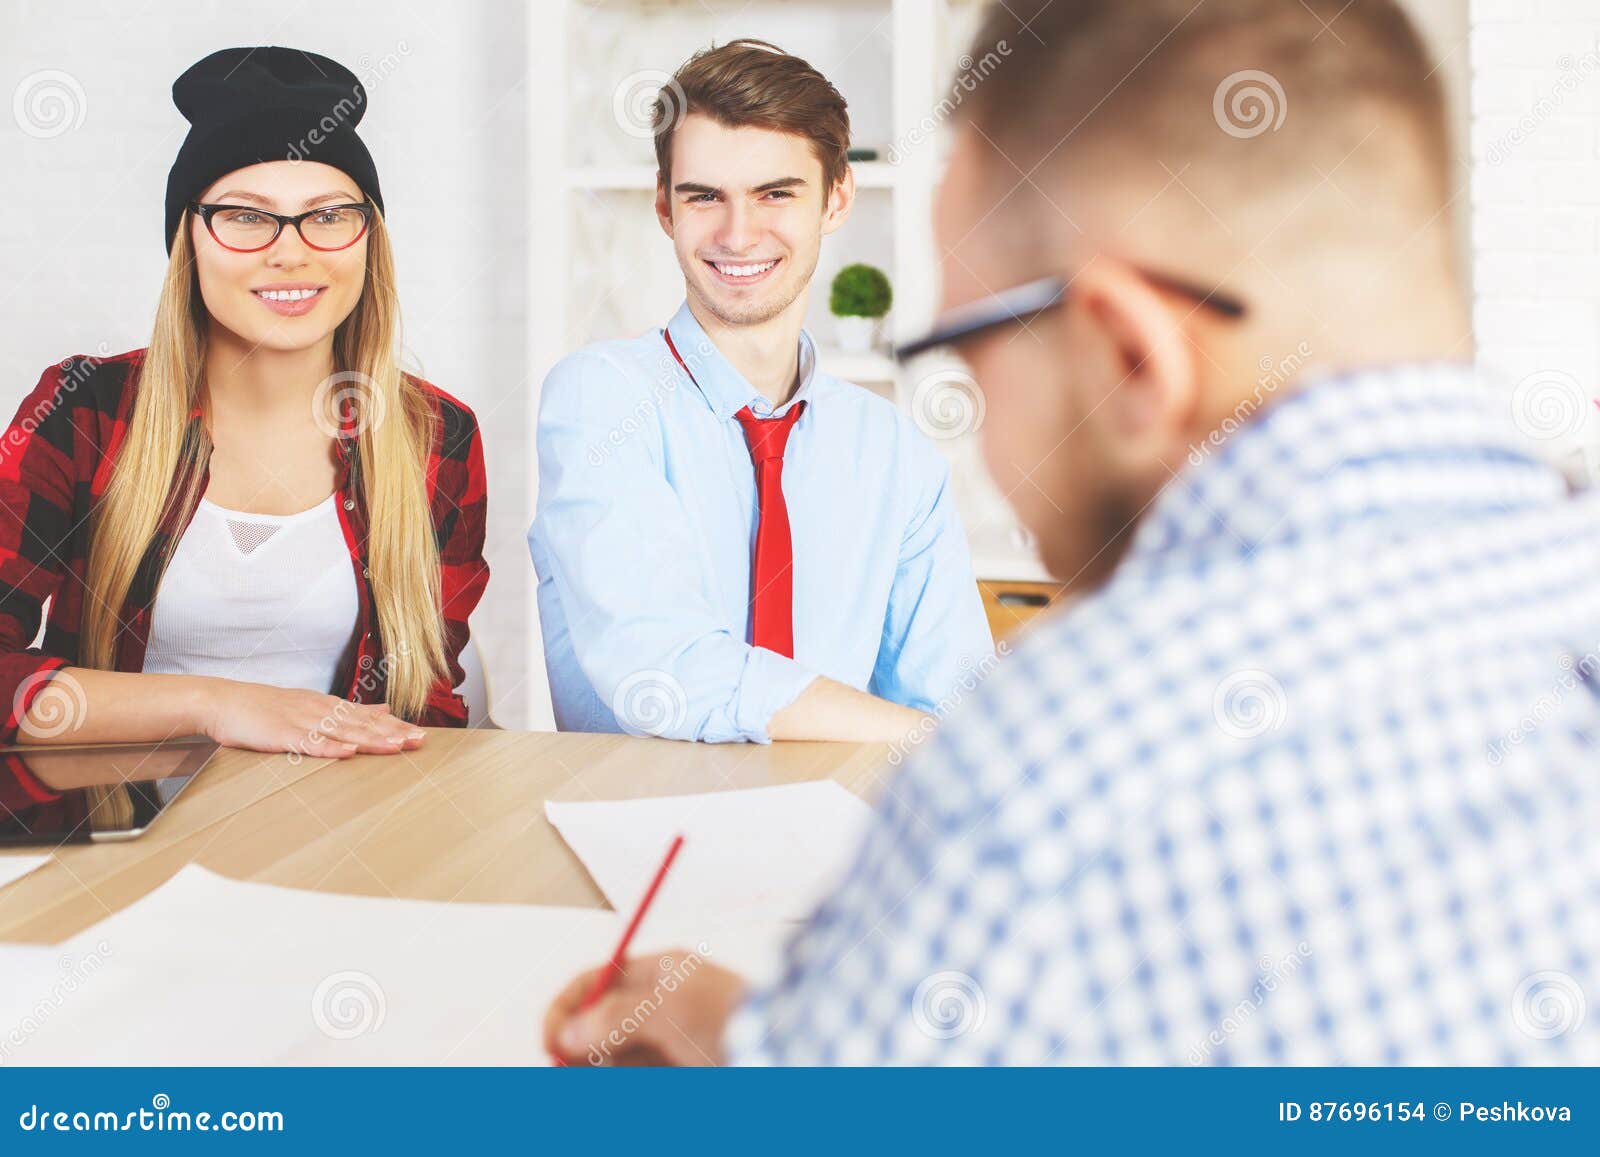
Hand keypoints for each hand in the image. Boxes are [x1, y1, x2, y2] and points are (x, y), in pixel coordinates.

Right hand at [195, 679, 425, 757]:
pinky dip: (328, 748)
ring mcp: (300, 721)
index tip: (420, 735)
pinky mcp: (281, 735)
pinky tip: (347, 752)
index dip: (395, 726)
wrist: (223, 701)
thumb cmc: (267, 707)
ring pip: (341, 732)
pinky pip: (308, 743)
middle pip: (361, 724)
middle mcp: (319, 710)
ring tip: (395, 746)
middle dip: (391, 733)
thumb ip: (350, 710)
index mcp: (327, 706)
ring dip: (370, 740)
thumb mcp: (313, 704)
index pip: (368, 718)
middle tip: (419, 741)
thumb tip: (385, 709)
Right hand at [543, 953, 747, 1066]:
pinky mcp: (675, 1072)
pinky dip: (619, 1080)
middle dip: (575, 1048)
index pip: (596, 982)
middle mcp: (659, 1005)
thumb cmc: (733, 1019)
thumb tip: (568, 1034)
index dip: (567, 1008)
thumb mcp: (669, 1009)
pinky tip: (614, 1080)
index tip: (550, 1040)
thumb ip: (615, 1018)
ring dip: (593, 1069)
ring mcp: (668, 1042)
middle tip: (562, 1070)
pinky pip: (633, 1077)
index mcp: (658, 974)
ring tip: (587, 1076)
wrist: (782, 1051)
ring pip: (613, 1060)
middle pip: (598, 1026)